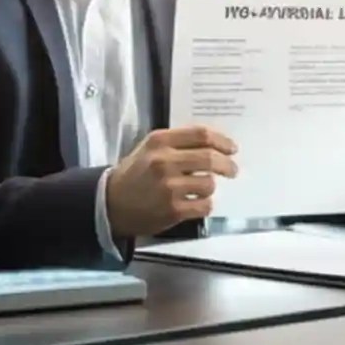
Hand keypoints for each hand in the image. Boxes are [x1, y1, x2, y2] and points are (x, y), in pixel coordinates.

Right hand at [106, 126, 237, 238]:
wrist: (111, 204)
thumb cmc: (135, 173)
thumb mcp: (149, 148)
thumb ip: (177, 143)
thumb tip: (213, 144)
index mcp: (160, 142)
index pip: (201, 134)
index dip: (222, 141)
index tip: (232, 148)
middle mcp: (164, 162)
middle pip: (210, 158)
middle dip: (227, 165)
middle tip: (232, 170)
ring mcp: (169, 187)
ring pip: (209, 183)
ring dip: (211, 186)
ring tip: (203, 188)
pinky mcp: (173, 210)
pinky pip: (204, 205)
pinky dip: (205, 204)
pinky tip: (197, 203)